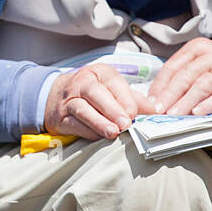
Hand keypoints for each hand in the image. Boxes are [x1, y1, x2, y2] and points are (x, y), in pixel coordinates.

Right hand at [44, 63, 158, 139]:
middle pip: (96, 94)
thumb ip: (134, 100)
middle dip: (112, 109)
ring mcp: (68, 100)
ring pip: (83, 109)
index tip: (134, 114)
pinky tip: (98, 137)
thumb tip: (156, 111)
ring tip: (112, 133)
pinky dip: (87, 131)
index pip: (113, 82)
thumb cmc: (93, 95)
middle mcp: (82, 83)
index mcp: (99, 72)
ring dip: (98, 122)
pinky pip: (74, 124)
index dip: (125, 98)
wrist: (55, 97)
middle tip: (125, 124)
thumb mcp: (113, 90)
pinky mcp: (60, 117)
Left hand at [147, 38, 211, 115]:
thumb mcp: (195, 74)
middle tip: (160, 111)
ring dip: (186, 101)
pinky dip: (209, 104)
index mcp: (197, 47)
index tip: (151, 102)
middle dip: (170, 95)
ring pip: (202, 84)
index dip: (160, 86)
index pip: (173, 67)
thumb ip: (175, 83)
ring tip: (175, 114)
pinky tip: (197, 113)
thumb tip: (153, 100)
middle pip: (186, 76)